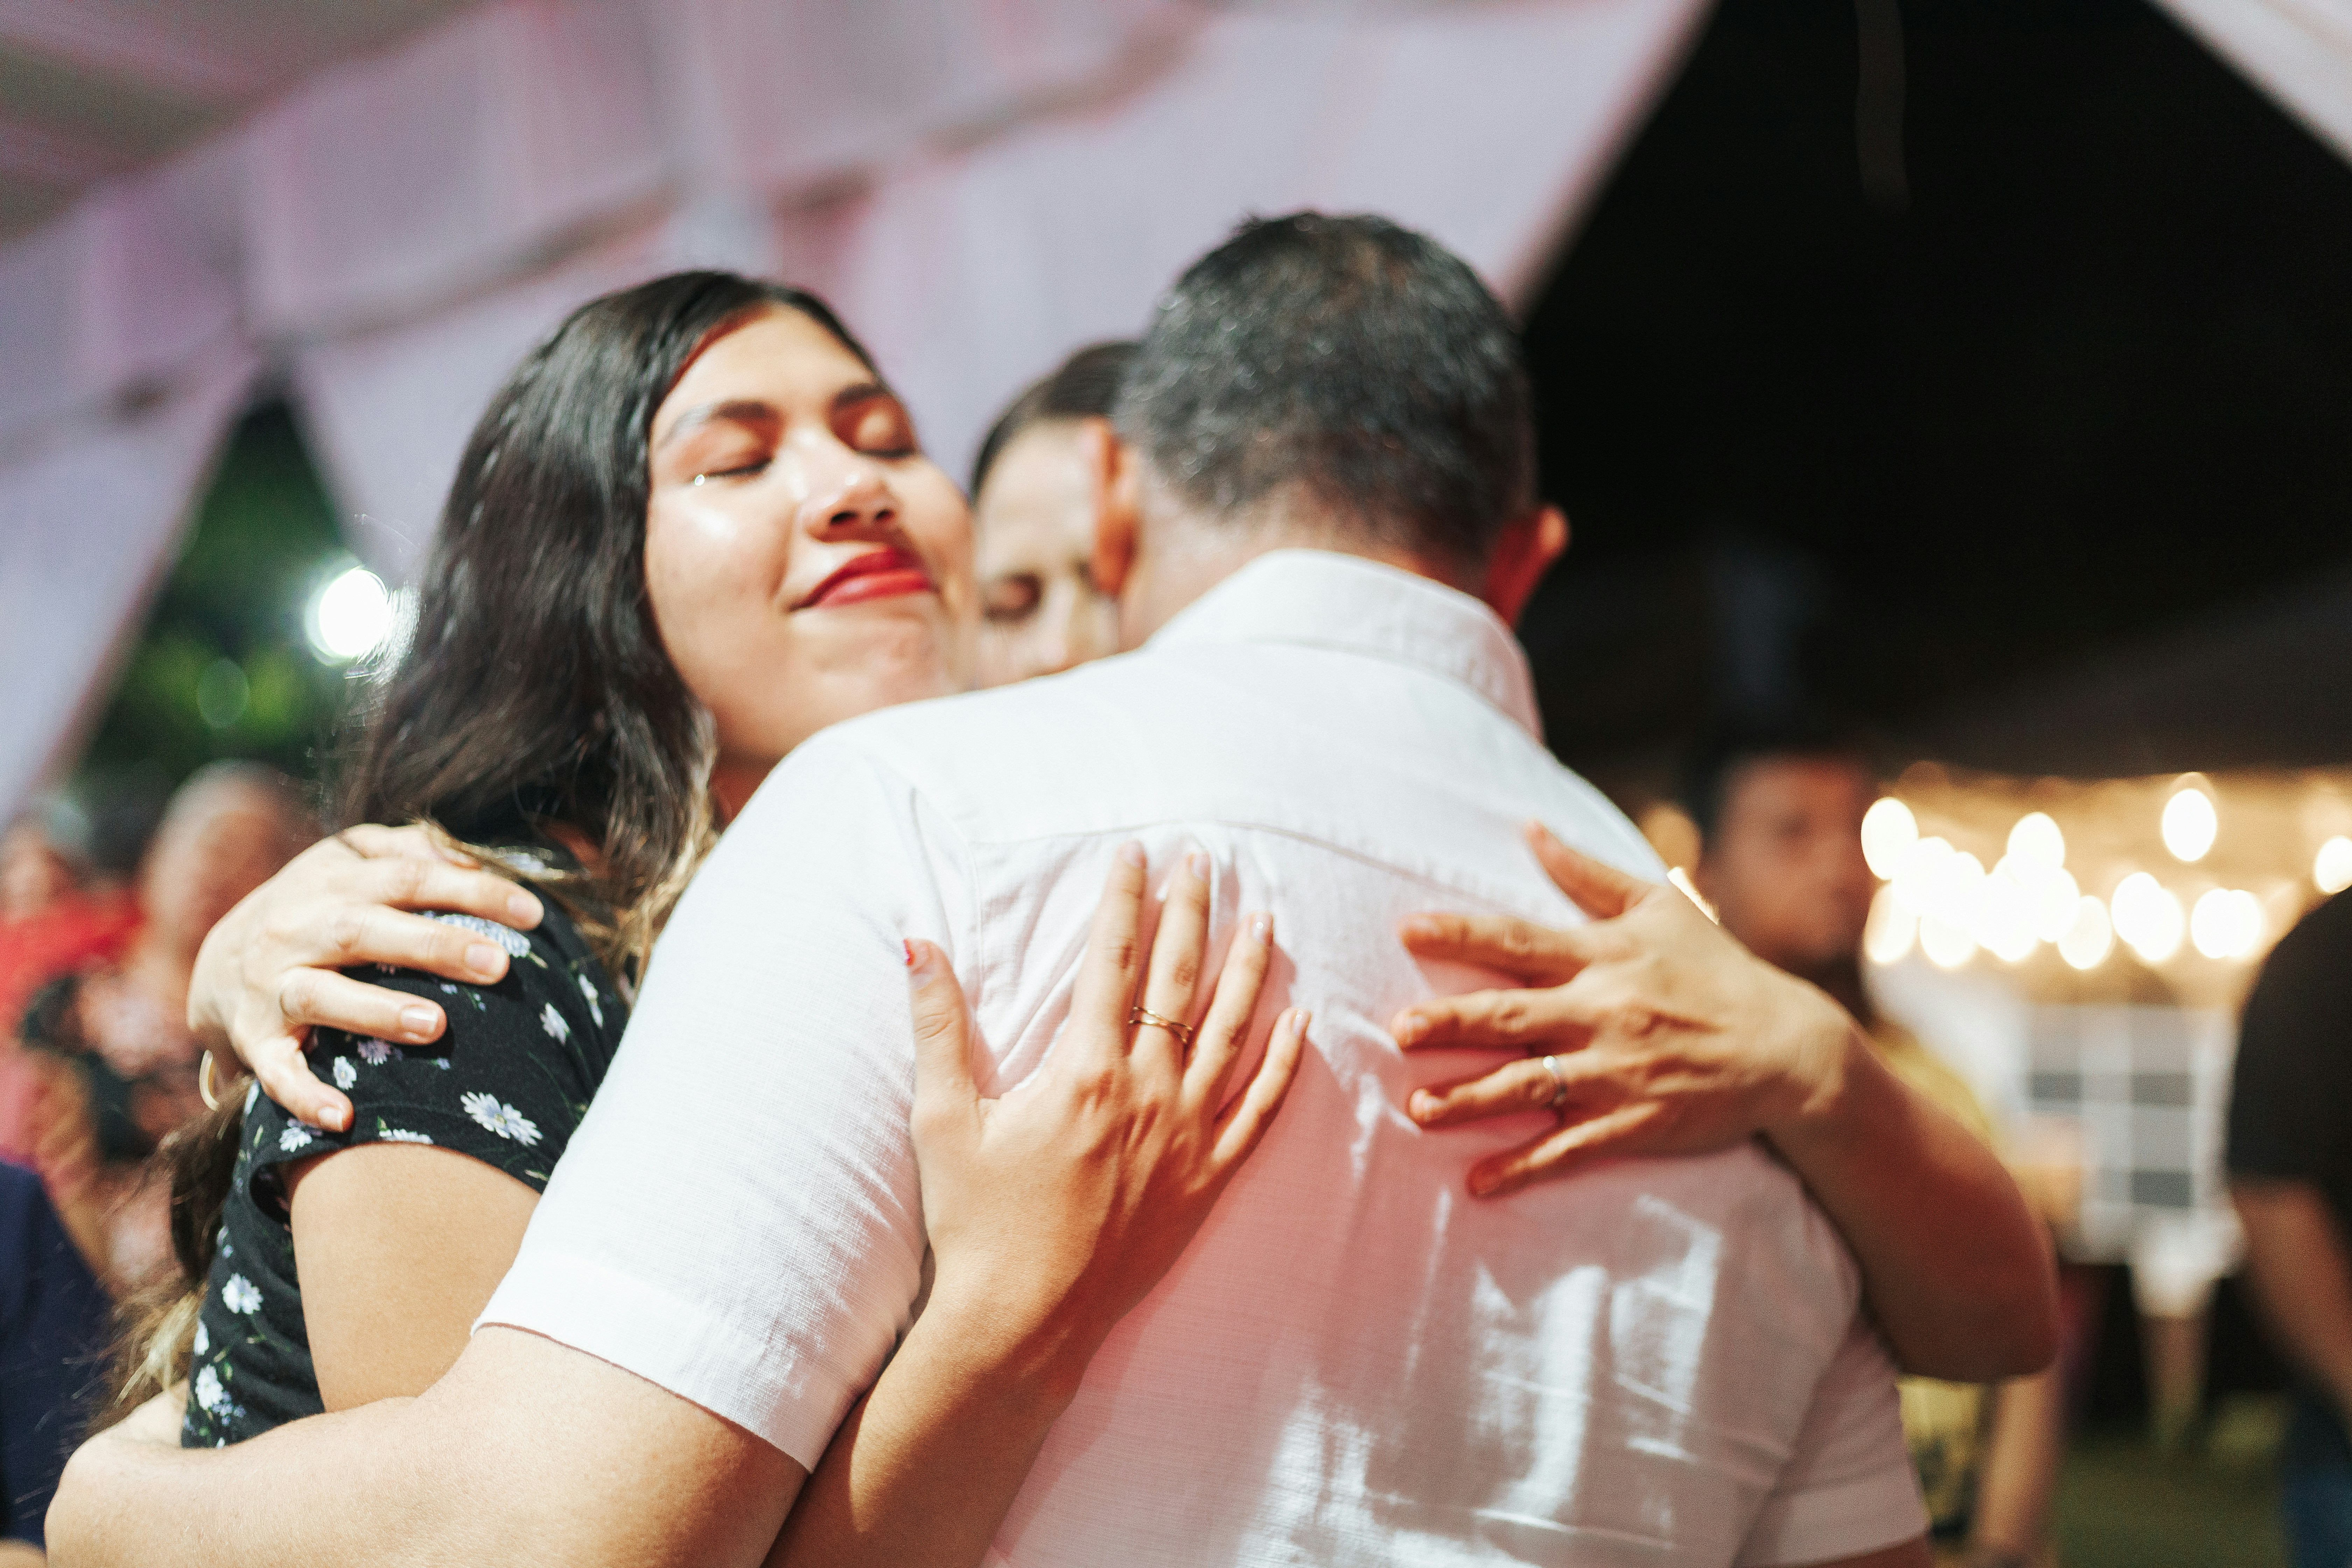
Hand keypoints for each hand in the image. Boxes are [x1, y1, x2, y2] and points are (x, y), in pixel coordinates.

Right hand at [189, 825, 544, 1131]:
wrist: (216, 963)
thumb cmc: (315, 909)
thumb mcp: (348, 864)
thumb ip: (406, 849)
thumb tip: (468, 855)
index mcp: (333, 882)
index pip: (410, 877)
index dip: (472, 891)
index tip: (533, 915)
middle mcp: (297, 929)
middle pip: (366, 930)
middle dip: (434, 946)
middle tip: (499, 965)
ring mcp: (272, 987)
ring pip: (322, 996)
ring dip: (378, 1011)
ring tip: (437, 1026)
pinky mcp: (254, 1040)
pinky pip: (277, 1070)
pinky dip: (304, 1094)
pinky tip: (344, 1116)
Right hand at [904, 844, 1306, 1383]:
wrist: (1021, 1322)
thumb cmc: (976, 1222)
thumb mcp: (943, 1118)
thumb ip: (936, 1025)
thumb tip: (917, 942)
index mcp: (1083, 1070)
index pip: (1112, 959)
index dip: (1125, 899)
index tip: (1136, 853)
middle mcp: (1145, 1093)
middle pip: (1180, 981)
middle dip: (1192, 912)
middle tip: (1205, 860)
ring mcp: (1184, 1137)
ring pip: (1231, 1034)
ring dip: (1250, 970)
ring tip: (1264, 919)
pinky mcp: (1206, 1181)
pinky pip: (1258, 1111)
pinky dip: (1281, 1063)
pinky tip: (1298, 1021)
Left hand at [1393, 822, 1857, 1196]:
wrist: (1788, 1048)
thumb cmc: (1718, 970)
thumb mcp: (1659, 907)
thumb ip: (1587, 873)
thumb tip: (1530, 829)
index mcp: (1605, 957)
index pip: (1518, 941)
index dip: (1459, 934)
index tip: (1406, 931)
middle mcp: (1604, 1012)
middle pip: (1512, 1016)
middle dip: (1452, 1024)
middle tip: (1398, 1031)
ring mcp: (1619, 1071)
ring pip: (1530, 1085)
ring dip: (1471, 1099)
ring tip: (1418, 1109)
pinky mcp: (1635, 1123)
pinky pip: (1568, 1148)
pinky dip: (1522, 1166)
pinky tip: (1478, 1182)